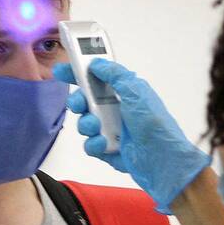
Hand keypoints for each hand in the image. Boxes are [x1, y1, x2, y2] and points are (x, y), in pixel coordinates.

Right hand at [53, 59, 210, 213]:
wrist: (162, 160)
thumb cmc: (154, 123)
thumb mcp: (136, 91)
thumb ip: (115, 74)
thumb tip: (97, 64)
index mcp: (122, 93)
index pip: (95, 79)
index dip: (78, 74)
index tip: (61, 71)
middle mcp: (115, 110)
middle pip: (84, 101)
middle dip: (77, 101)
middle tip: (79, 103)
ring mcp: (111, 130)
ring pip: (84, 123)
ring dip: (86, 124)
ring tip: (96, 126)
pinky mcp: (108, 150)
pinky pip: (90, 145)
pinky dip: (94, 144)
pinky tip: (104, 144)